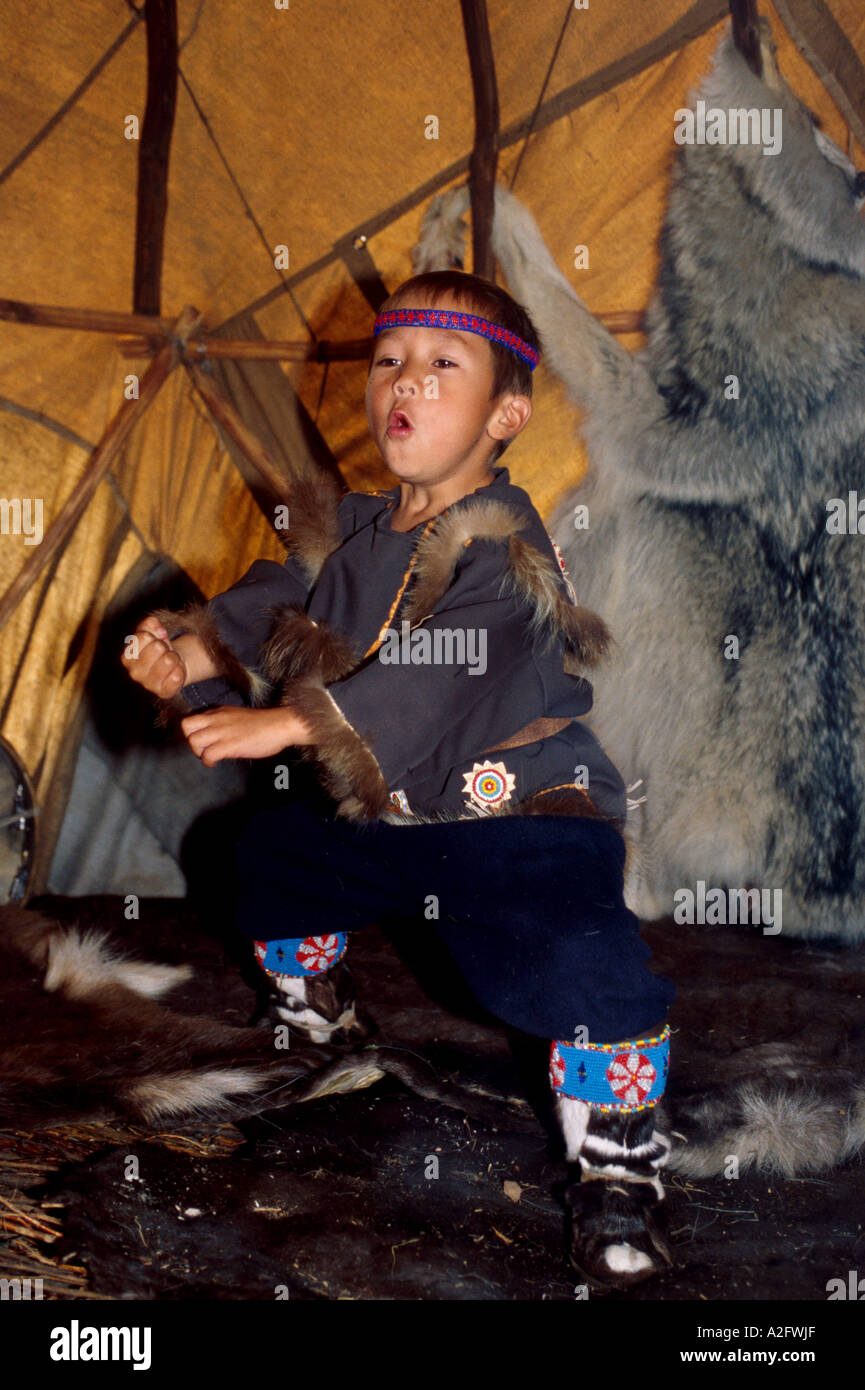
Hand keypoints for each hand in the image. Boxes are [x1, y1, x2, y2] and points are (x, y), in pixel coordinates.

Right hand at [122, 615, 186, 698]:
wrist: (172, 664)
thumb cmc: (158, 647)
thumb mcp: (151, 631)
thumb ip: (150, 623)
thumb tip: (160, 632)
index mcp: (127, 656)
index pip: (143, 636)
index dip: (155, 635)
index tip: (156, 641)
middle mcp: (134, 672)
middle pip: (158, 647)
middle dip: (165, 646)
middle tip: (165, 652)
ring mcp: (148, 684)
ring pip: (169, 660)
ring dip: (174, 657)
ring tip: (170, 661)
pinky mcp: (163, 692)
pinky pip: (177, 676)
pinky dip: (180, 671)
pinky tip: (175, 672)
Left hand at [180, 706, 311, 764]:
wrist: (280, 725)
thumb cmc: (264, 724)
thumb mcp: (238, 716)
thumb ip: (224, 723)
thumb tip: (215, 735)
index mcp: (219, 712)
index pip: (191, 719)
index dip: (192, 732)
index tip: (203, 741)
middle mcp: (216, 719)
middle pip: (186, 727)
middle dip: (191, 741)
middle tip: (203, 749)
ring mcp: (222, 732)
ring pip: (194, 742)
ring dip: (199, 753)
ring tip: (211, 757)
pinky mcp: (229, 744)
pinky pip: (207, 755)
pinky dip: (209, 762)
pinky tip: (216, 763)